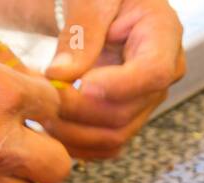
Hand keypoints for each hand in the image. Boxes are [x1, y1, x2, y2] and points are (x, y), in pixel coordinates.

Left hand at [43, 0, 184, 158]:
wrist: (102, 8)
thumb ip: (80, 33)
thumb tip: (60, 75)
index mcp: (164, 34)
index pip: (153, 73)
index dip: (117, 86)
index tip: (81, 83)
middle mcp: (164, 73)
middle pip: (124, 112)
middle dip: (76, 110)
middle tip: (40, 96)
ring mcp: (146, 101)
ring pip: (112, 137)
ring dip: (70, 132)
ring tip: (39, 110)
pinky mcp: (128, 119)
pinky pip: (103, 147)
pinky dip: (73, 142)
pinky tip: (49, 124)